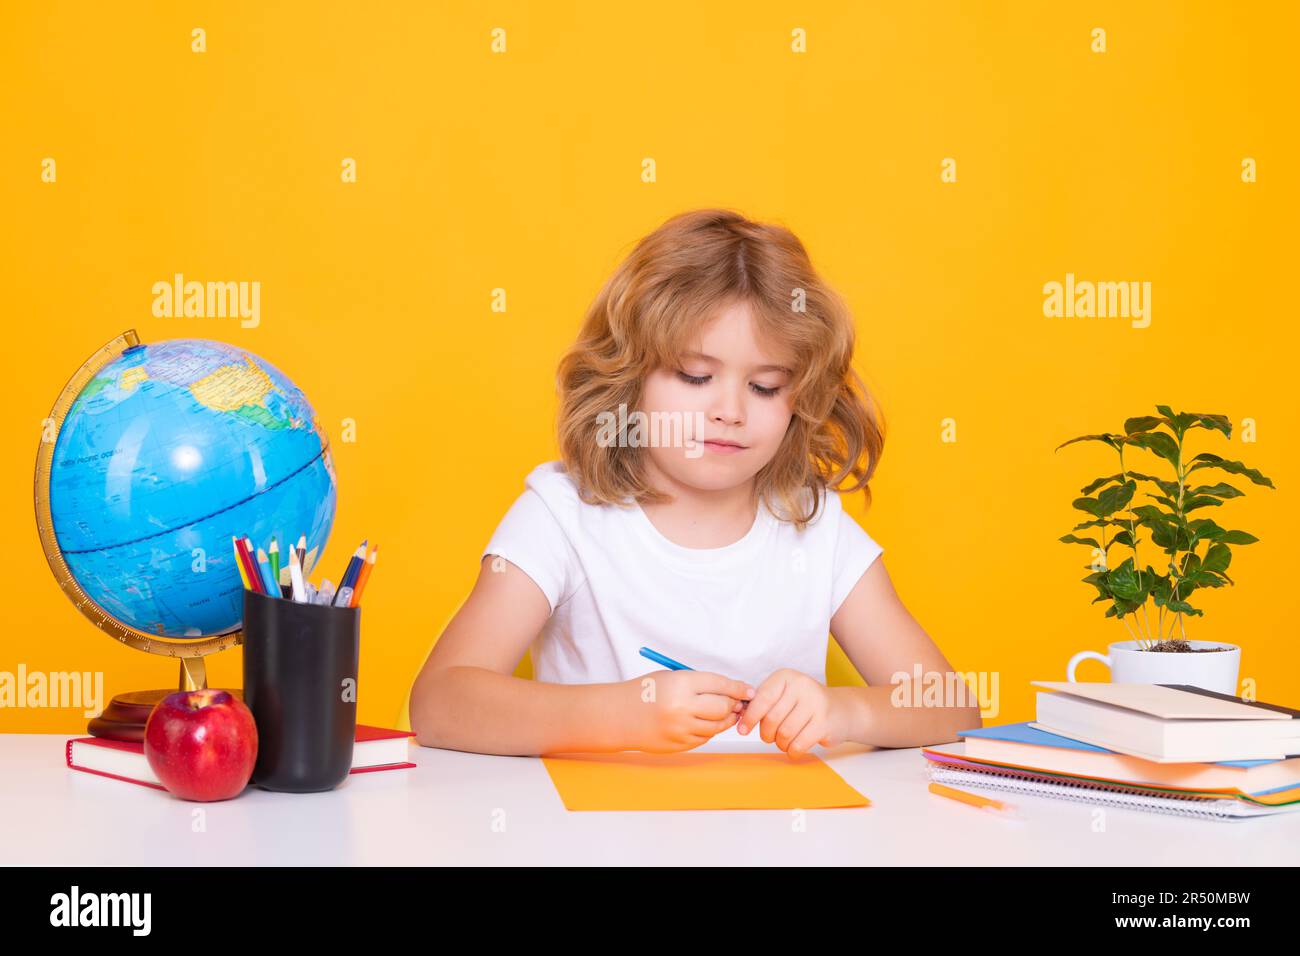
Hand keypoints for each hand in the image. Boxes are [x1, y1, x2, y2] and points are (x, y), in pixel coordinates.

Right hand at [623, 670, 754, 752]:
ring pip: (716, 726)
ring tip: (720, 712)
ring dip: (723, 720)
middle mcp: (682, 707)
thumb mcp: (671, 678)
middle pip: (723, 708)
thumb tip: (732, 693)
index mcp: (680, 684)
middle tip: (735, 703)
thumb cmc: (646, 692)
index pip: (720, 685)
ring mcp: (680, 729)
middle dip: (733, 705)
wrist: (618, 716)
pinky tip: (700, 722)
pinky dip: (707, 730)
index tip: (748, 690)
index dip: (738, 688)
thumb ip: (700, 684)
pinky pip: (703, 738)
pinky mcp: (678, 745)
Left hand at [737, 669, 846, 756]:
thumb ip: (763, 702)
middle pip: (772, 719)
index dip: (749, 717)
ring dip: (780, 744)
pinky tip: (795, 748)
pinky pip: (798, 745)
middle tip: (769, 737)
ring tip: (784, 741)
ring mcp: (815, 703)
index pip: (762, 698)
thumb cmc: (804, 704)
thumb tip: (740, 719)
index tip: (742, 730)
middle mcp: (801, 685)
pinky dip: (792, 751)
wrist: (841, 710)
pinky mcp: (824, 723)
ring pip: (784, 734)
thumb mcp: (784, 695)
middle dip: (766, 734)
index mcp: (786, 676)